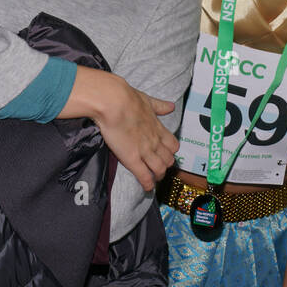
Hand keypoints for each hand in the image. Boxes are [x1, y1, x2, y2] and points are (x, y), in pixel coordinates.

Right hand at [72, 70, 178, 191]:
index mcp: (158, 128)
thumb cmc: (128, 98)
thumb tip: (171, 106)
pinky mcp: (132, 159)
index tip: (167, 154)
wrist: (114, 103)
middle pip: (168, 159)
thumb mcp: (148, 100)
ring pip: (159, 169)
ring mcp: (144, 151)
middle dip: (166, 165)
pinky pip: (143, 176)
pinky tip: (147, 188)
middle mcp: (155, 141)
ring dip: (158, 175)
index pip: (173, 145)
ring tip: (155, 179)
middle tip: (160, 169)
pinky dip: (147, 184)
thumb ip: (160, 106)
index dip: (171, 151)